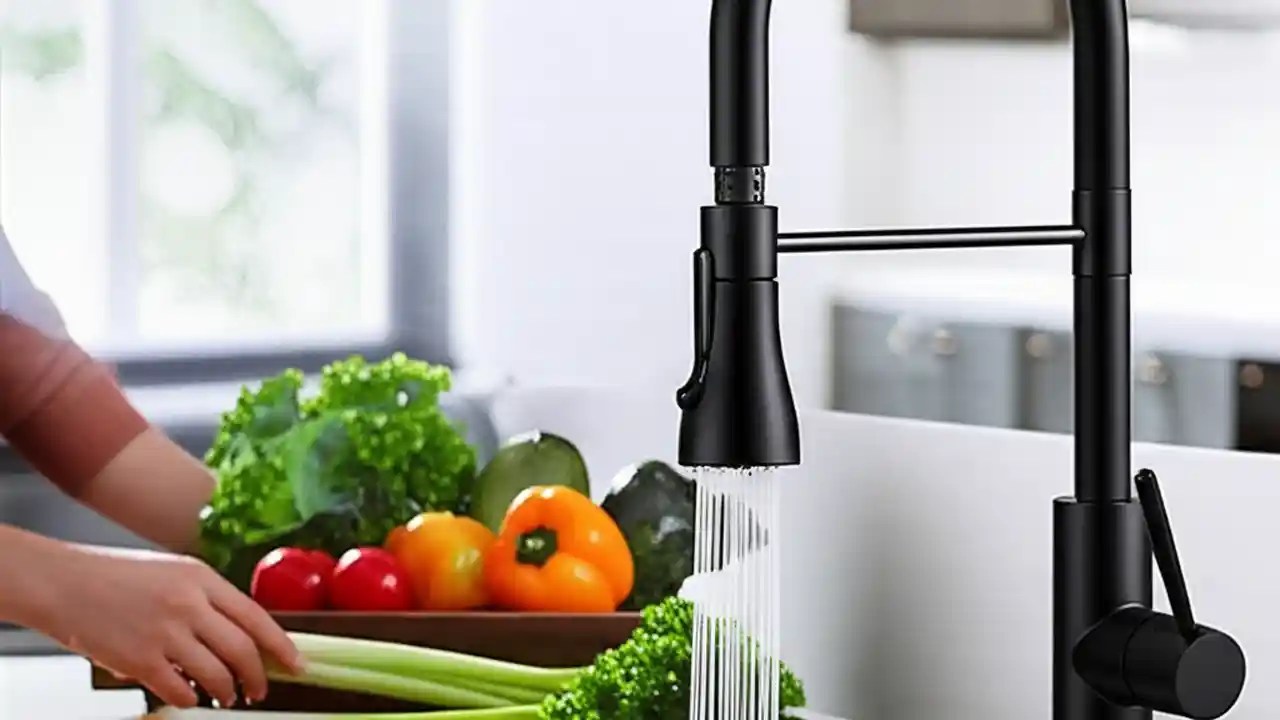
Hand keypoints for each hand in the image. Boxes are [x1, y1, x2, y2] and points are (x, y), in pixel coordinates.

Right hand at [36, 544, 302, 708]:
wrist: (64, 582)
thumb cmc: (118, 576)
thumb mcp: (174, 572)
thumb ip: (207, 599)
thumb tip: (242, 636)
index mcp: (202, 578)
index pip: (257, 617)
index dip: (282, 646)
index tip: (297, 665)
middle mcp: (189, 604)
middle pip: (242, 650)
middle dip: (257, 677)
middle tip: (260, 690)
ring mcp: (165, 633)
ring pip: (216, 675)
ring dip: (227, 692)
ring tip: (227, 697)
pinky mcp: (139, 660)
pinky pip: (180, 691)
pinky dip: (191, 699)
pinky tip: (190, 697)